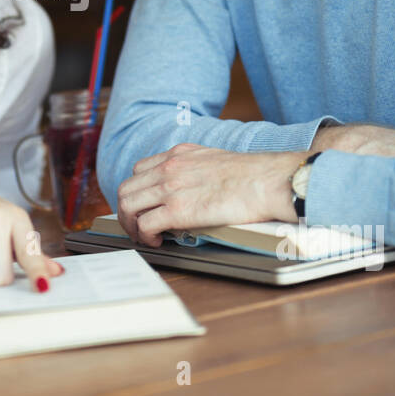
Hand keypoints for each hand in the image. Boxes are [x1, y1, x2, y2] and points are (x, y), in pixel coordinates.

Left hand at [116, 143, 299, 247]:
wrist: (268, 180)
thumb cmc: (252, 174)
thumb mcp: (215, 158)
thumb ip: (196, 167)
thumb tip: (193, 185)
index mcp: (178, 154)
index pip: (139, 170)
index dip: (138, 191)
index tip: (143, 205)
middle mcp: (169, 168)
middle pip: (127, 189)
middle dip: (127, 211)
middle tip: (137, 226)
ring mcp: (171, 188)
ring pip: (128, 206)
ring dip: (131, 225)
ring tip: (143, 236)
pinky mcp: (178, 210)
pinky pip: (145, 224)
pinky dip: (144, 236)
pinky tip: (156, 241)